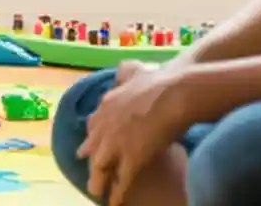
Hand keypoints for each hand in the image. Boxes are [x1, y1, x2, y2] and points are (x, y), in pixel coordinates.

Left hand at [77, 60, 189, 205]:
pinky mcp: (132, 157)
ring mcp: (117, 142)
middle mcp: (106, 124)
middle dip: (89, 158)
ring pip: (101, 167)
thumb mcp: (136, 70)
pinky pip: (122, 180)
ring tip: (95, 192)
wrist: (174, 92)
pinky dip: (117, 193)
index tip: (87, 145)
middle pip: (92, 147)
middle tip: (85, 168)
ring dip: (97, 181)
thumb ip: (126, 72)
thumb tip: (122, 68)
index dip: (91, 136)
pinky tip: (113, 203)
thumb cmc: (162, 80)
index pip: (93, 124)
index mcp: (107, 104)